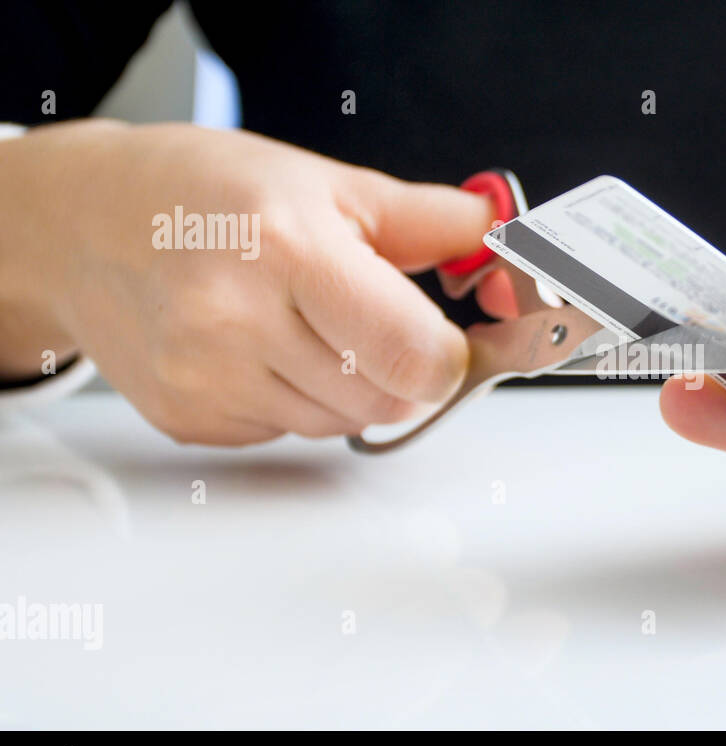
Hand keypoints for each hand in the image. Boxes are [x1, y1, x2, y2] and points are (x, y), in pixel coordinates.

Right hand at [0, 120, 493, 443]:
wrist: (80, 224)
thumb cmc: (197, 192)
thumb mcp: (322, 182)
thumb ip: (426, 219)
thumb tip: (497, 234)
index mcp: (288, 249)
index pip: (413, 353)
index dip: (449, 357)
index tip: (448, 341)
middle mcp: (238, 321)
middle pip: (385, 402)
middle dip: (402, 370)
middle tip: (375, 323)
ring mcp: (206, 379)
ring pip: (340, 424)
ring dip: (349, 387)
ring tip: (306, 324)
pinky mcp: (189, 419)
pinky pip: (286, 434)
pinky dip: (295, 401)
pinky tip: (262, 348)